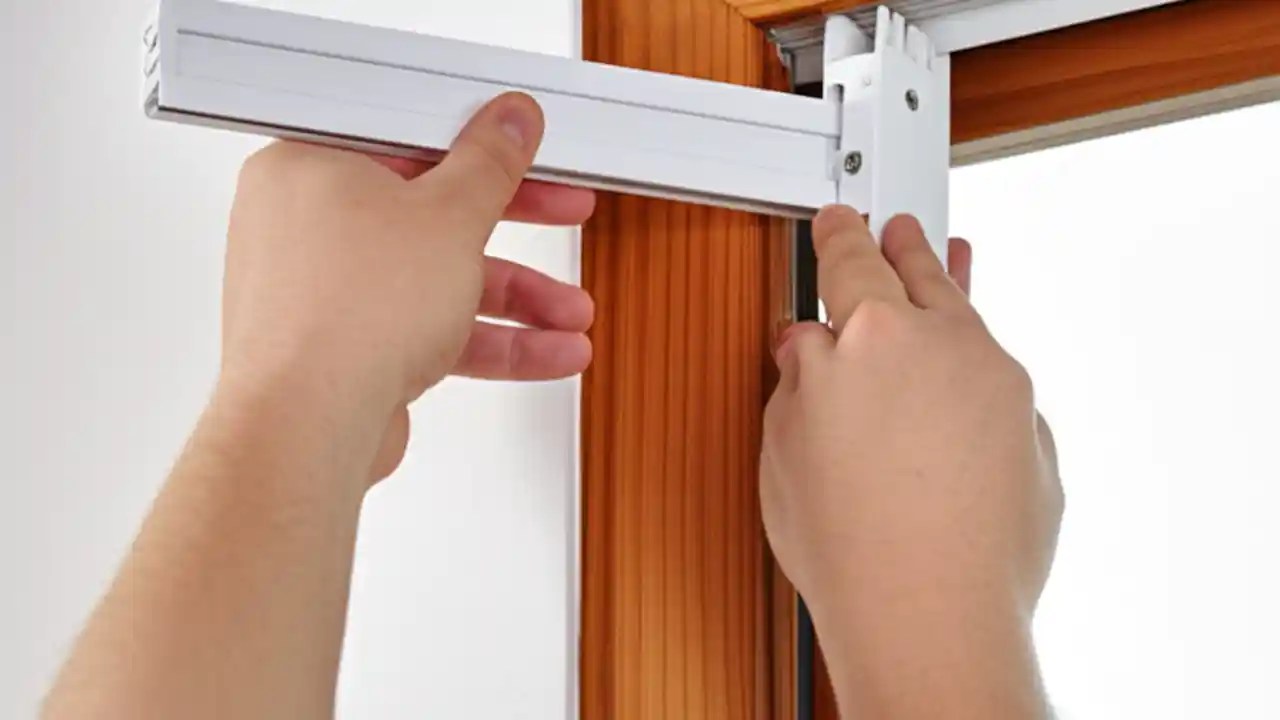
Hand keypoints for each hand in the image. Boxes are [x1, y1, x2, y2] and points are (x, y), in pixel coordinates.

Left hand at [219, 93, 594, 483]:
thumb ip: (489, 166)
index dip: (478, 144)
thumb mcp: (449, 218)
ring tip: (569, 314)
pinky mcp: (341, 347)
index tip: (524, 154)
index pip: (409, 137)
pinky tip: (542, 352)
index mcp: (310, 165)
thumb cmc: (347, 315)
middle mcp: (307, 225)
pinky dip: (480, 340)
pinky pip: (421, 328)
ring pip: (433, 280)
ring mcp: (322, 291)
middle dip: (514, 232)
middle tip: (562, 213)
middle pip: (429, 212)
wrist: (306, 426)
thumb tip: (509, 123)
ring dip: (512, 299)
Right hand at [761, 207, 1061, 716]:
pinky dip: (978, 367)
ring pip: (971, 318)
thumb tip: (809, 353)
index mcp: (871, 334)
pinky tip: (964, 375)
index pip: (850, 263)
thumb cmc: (848, 544)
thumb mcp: (784, 449)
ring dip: (954, 285)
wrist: (930, 614)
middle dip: (903, 247)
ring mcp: (999, 385)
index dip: (840, 237)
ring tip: (950, 258)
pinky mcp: (1033, 431)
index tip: (840, 223)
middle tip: (897, 228)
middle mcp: (945, 344)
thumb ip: (800, 382)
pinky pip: (999, 380)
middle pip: (921, 275)